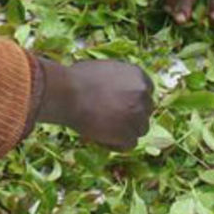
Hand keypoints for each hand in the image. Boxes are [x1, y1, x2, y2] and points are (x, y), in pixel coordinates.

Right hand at [36, 59, 152, 149]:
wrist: (67, 93)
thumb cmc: (78, 78)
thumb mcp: (105, 69)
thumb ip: (119, 80)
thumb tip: (119, 90)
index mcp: (138, 74)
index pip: (146, 91)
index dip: (134, 100)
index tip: (122, 106)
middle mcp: (143, 93)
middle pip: (144, 111)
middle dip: (131, 116)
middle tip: (110, 119)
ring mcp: (138, 114)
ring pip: (139, 129)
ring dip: (124, 131)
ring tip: (101, 129)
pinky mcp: (130, 134)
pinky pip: (129, 144)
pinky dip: (115, 144)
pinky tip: (99, 138)